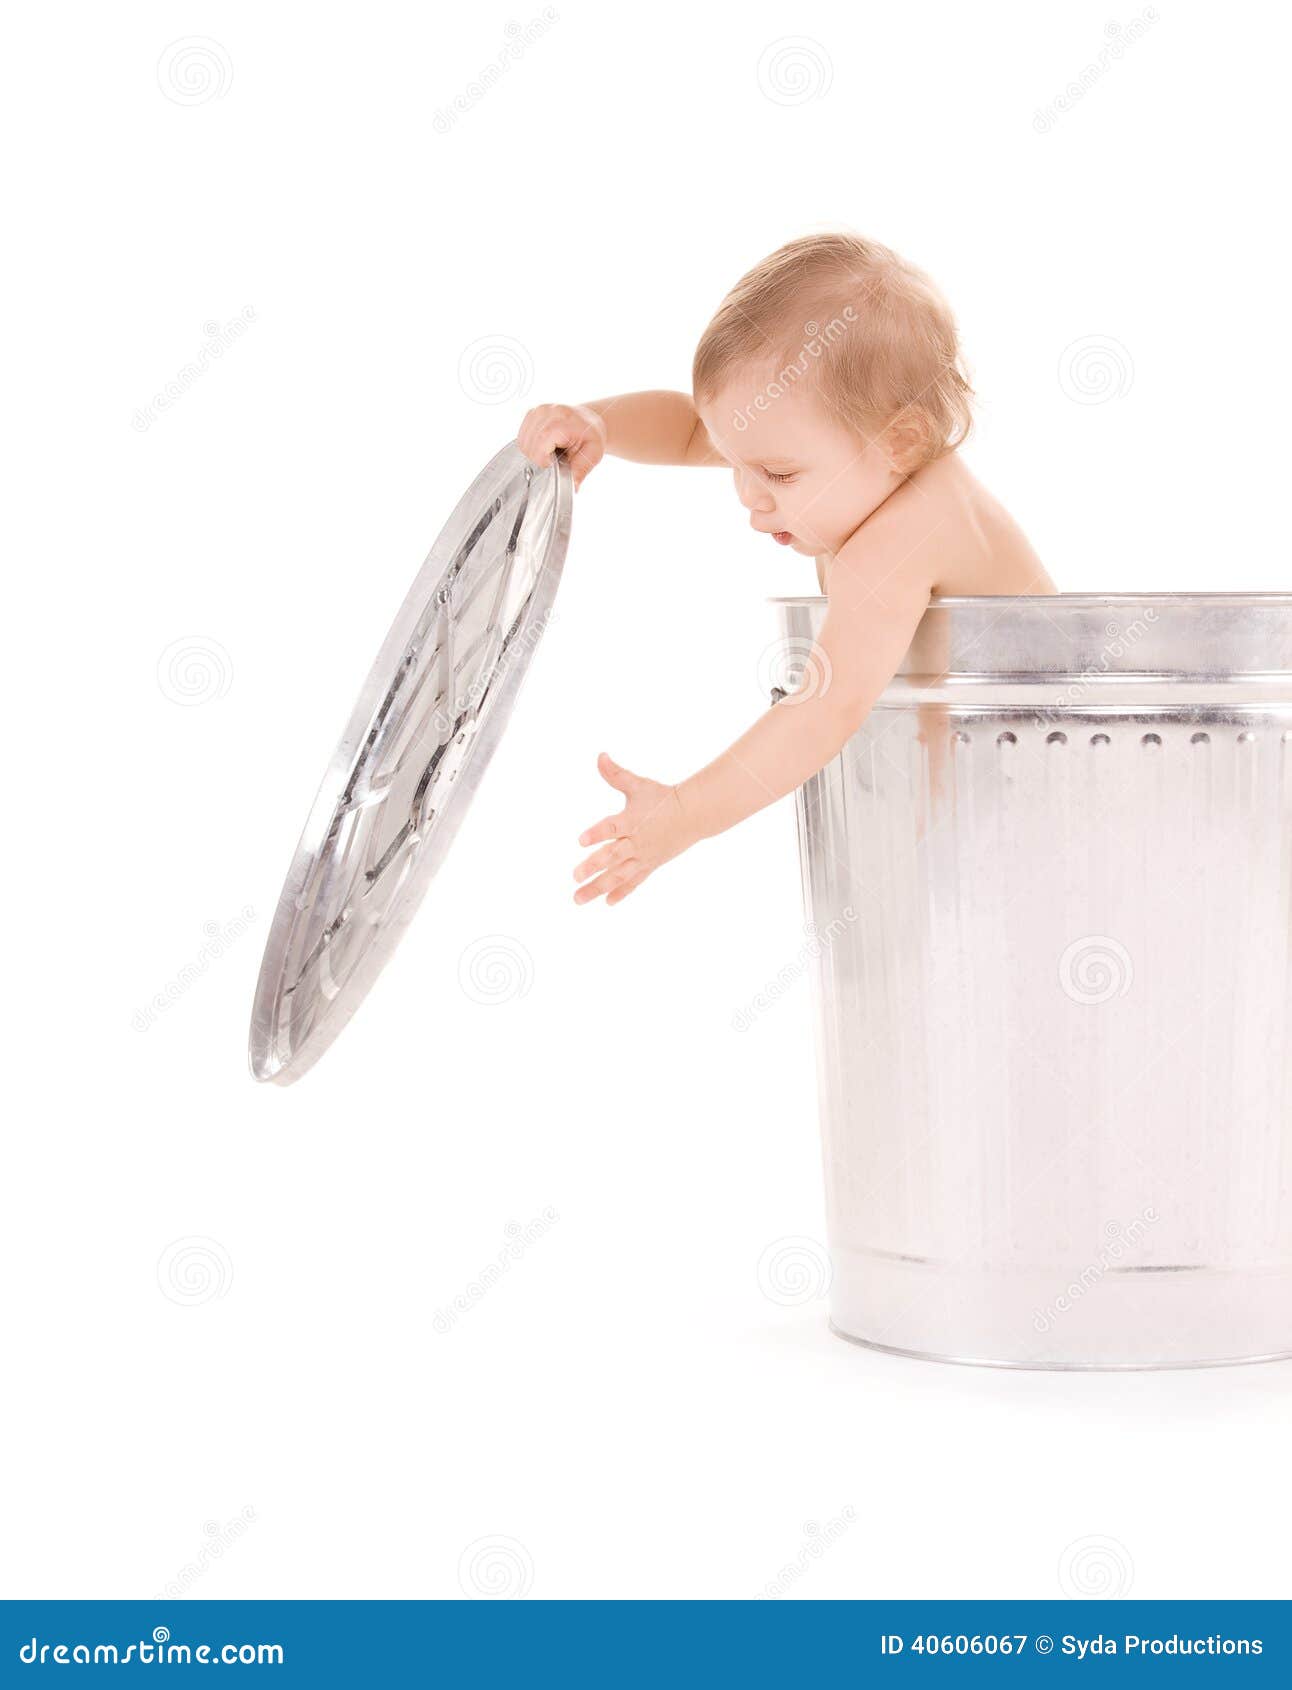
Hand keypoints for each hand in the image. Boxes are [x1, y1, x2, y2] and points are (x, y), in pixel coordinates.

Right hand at [518, 402, 606, 490]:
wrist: (589, 420)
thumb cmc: (590, 436)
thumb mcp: (593, 454)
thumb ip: (581, 470)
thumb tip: (573, 486)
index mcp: (564, 419)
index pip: (540, 442)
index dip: (543, 459)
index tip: (553, 463)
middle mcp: (548, 411)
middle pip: (529, 444)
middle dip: (539, 458)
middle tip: (555, 458)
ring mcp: (538, 410)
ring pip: (522, 441)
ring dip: (534, 452)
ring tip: (551, 451)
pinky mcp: (531, 413)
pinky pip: (521, 437)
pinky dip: (530, 445)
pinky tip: (544, 445)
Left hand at [573, 753, 694, 905]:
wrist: (694, 814)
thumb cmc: (663, 797)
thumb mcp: (639, 785)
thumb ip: (616, 774)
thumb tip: (600, 756)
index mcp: (631, 820)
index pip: (611, 827)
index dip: (596, 833)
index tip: (580, 841)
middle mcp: (636, 841)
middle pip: (612, 857)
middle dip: (593, 867)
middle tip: (574, 877)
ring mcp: (643, 856)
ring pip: (619, 875)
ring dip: (598, 887)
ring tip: (578, 899)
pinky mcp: (650, 865)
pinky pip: (634, 882)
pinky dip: (622, 892)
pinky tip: (607, 902)